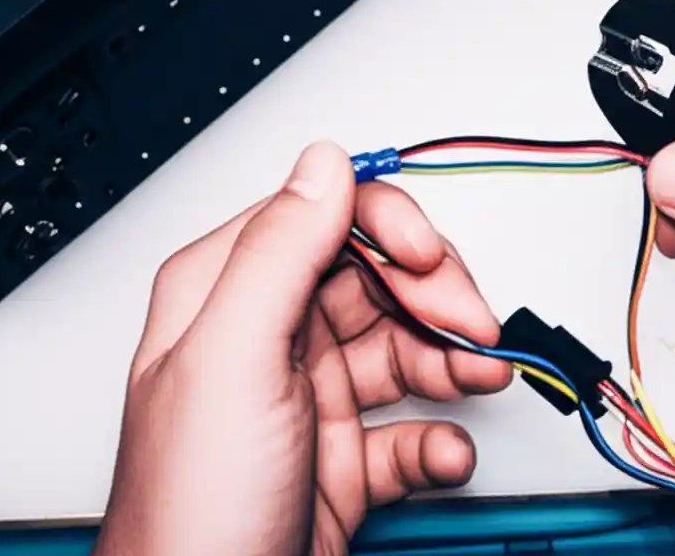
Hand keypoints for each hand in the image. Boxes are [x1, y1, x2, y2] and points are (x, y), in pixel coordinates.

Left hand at [94, 142, 511, 555]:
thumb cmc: (193, 512)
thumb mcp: (234, 363)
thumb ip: (279, 254)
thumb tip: (323, 162)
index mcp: (227, 296)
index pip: (321, 218)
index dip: (386, 229)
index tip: (429, 261)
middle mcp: (269, 340)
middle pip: (375, 278)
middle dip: (434, 296)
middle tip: (474, 325)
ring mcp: (307, 400)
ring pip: (402, 348)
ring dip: (453, 361)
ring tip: (481, 380)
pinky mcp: (341, 460)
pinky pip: (410, 427)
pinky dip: (441, 437)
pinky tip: (444, 454)